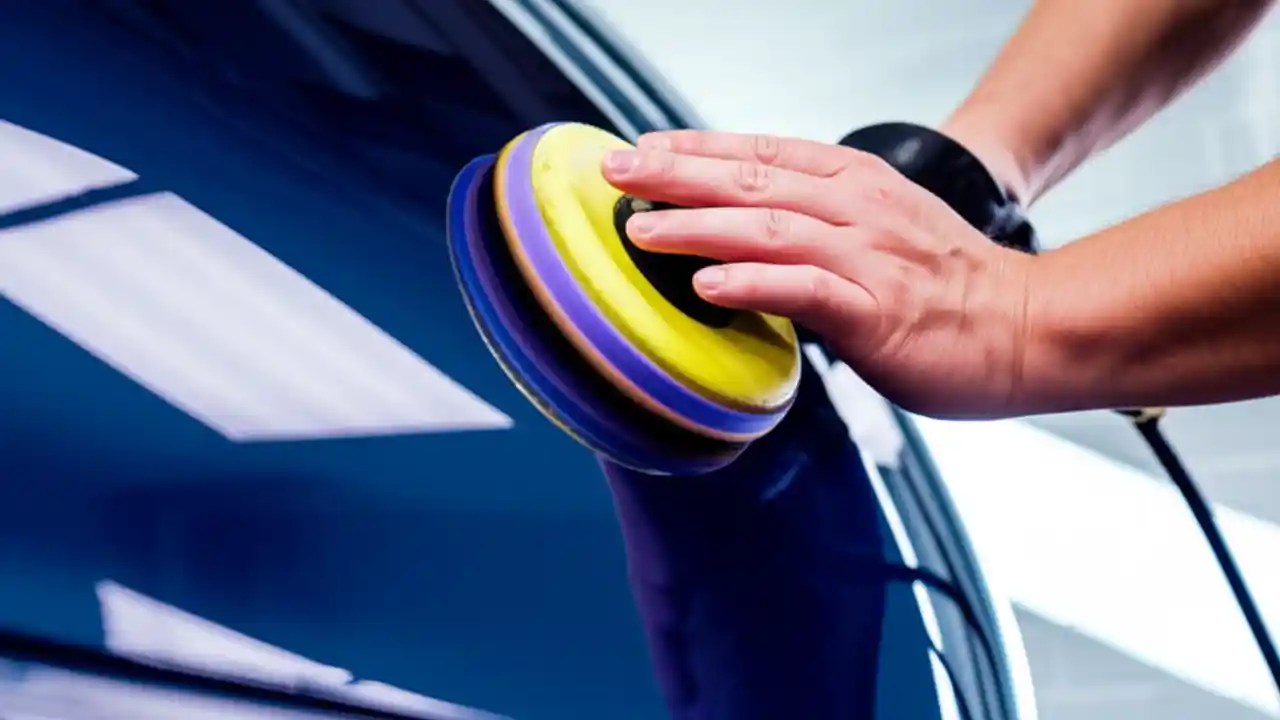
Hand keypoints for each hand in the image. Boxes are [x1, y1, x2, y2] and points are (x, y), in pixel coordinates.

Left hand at [601, 130, 1039, 418]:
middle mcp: (857, 208)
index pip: (762, 152)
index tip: (642, 147)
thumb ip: (818, 220)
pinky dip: (754, 284)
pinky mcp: (877, 310)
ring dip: (699, 225)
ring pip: (769, 227)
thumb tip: (745, 227)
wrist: (1029, 327)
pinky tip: (708, 285)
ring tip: (642, 230)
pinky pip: (805, 291)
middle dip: (677, 174)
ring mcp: (867, 257)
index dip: (698, 148)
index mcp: (855, 181)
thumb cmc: (948, 286)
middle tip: (617, 173)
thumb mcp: (882, 227)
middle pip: (753, 179)